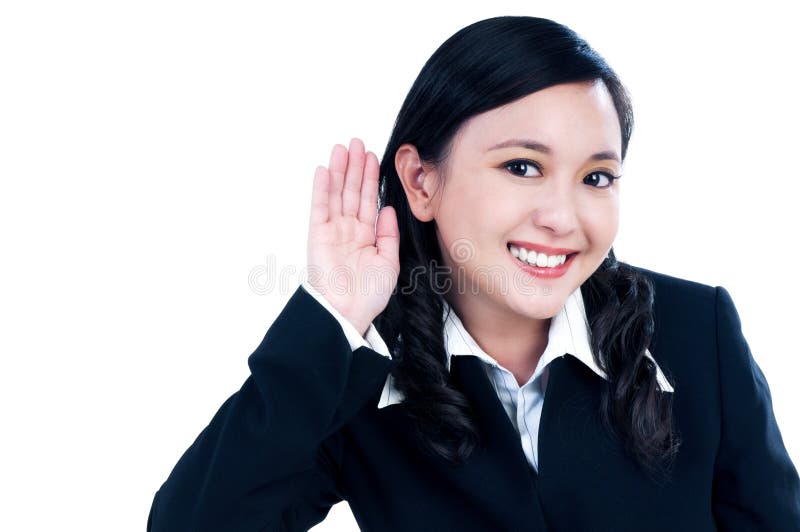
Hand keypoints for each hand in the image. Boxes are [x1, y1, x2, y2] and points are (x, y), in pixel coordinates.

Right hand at [306, 137, 399, 335]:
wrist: (348, 312)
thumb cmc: (369, 295)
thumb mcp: (389, 262)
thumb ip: (388, 235)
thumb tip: (388, 210)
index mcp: (366, 236)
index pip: (368, 200)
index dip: (371, 179)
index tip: (374, 157)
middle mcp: (348, 230)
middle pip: (352, 191)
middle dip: (355, 167)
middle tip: (357, 143)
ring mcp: (332, 231)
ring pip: (336, 193)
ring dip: (339, 170)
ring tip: (342, 148)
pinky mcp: (318, 235)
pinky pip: (320, 207)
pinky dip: (321, 188)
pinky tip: (324, 170)